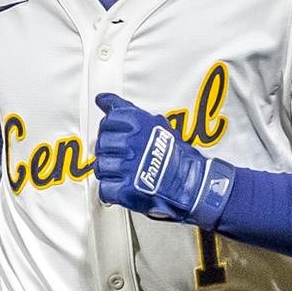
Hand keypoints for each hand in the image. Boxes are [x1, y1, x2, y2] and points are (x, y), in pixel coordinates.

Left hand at [93, 93, 234, 228]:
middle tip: (125, 158)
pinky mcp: (124, 189)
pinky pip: (105, 189)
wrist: (191, 184)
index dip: (112, 131)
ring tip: (127, 173)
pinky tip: (125, 186)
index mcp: (137, 124)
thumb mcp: (154, 123)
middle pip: (101, 145)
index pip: (107, 122)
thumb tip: (103, 99)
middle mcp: (130, 143)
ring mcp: (126, 167)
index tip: (118, 136)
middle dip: (111, 152)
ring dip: (111, 172)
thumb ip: (125, 109)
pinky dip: (112, 191)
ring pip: (101, 167)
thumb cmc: (176, 156)